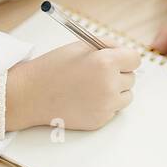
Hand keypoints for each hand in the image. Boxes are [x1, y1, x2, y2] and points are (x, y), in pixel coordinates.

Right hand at [5, 42, 138, 130]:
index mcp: (106, 62)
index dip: (125, 57)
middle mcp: (109, 85)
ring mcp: (106, 106)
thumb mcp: (80, 46)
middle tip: (96, 73)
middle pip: (132, 78)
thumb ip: (107, 45)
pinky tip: (84, 99)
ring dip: (115, 90)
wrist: (31, 95)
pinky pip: (113, 110)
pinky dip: (104, 105)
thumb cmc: (53, 67)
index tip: (117, 59)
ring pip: (126, 96)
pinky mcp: (100, 120)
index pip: (136, 59)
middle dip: (118, 73)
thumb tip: (125, 51)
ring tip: (91, 86)